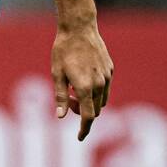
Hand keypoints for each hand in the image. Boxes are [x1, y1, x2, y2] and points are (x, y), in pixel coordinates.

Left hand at [51, 20, 112, 141]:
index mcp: (85, 88)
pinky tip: (83, 78)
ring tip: (74, 88)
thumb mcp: (56, 74)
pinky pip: (105, 87)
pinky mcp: (110, 69)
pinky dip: (96, 91)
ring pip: (102, 100)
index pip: (89, 117)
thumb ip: (59, 97)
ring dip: (90, 102)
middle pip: (95, 110)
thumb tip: (60, 116)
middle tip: (67, 98)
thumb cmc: (63, 51)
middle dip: (82, 111)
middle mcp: (99, 84)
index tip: (80, 138)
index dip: (84, 129)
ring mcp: (107, 76)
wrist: (79, 28)